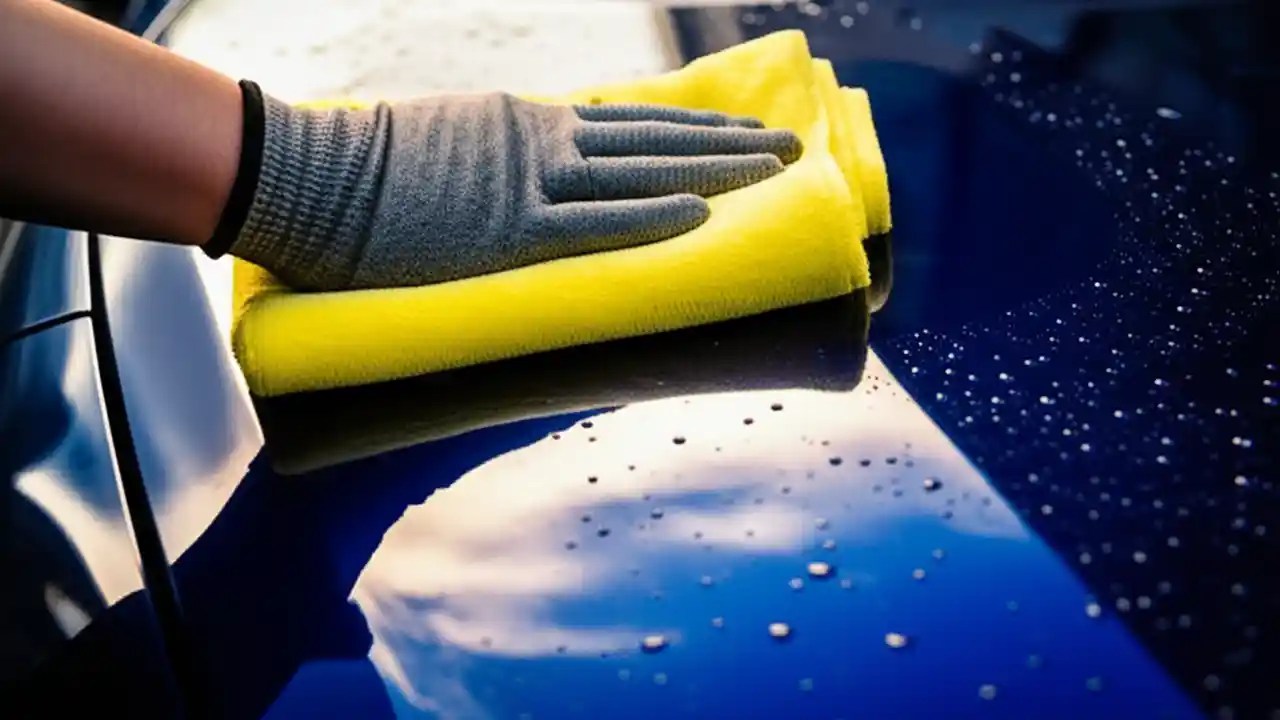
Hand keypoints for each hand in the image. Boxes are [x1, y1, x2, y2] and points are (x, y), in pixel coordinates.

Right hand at [224, 89, 801, 290]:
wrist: (310, 174)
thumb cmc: (371, 165)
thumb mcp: (455, 138)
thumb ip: (507, 153)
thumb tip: (541, 167)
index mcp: (532, 123)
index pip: (634, 124)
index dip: (694, 128)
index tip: (740, 130)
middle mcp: (545, 144)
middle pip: (656, 141)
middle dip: (729, 145)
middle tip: (790, 147)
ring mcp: (530, 185)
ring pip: (642, 172)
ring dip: (713, 171)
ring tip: (775, 172)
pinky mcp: (508, 230)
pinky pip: (593, 222)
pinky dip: (649, 214)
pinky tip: (701, 212)